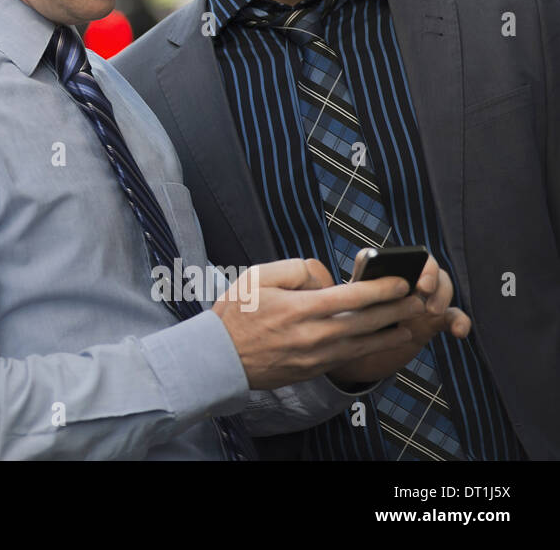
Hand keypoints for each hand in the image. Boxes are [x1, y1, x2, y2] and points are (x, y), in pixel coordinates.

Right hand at [213, 258, 423, 389]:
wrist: (220, 357)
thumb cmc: (237, 313)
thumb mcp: (256, 277)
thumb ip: (295, 270)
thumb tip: (325, 278)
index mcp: (299, 309)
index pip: (351, 297)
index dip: (380, 288)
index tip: (400, 281)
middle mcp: (312, 335)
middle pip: (365, 322)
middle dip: (396, 310)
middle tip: (419, 299)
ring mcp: (315, 356)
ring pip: (363, 344)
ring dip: (390, 332)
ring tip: (411, 322)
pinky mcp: (314, 369)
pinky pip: (350, 357)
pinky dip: (372, 348)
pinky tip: (384, 340)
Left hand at [326, 251, 471, 385]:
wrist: (356, 358)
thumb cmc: (348, 329)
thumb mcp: (343, 311)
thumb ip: (347, 292)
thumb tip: (335, 279)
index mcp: (380, 271)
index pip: (399, 256)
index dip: (410, 261)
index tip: (413, 281)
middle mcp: (403, 280)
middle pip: (427, 266)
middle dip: (430, 275)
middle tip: (424, 290)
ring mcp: (420, 298)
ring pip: (443, 286)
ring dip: (443, 295)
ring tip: (432, 312)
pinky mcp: (433, 320)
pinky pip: (454, 316)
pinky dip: (461, 321)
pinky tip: (460, 333)